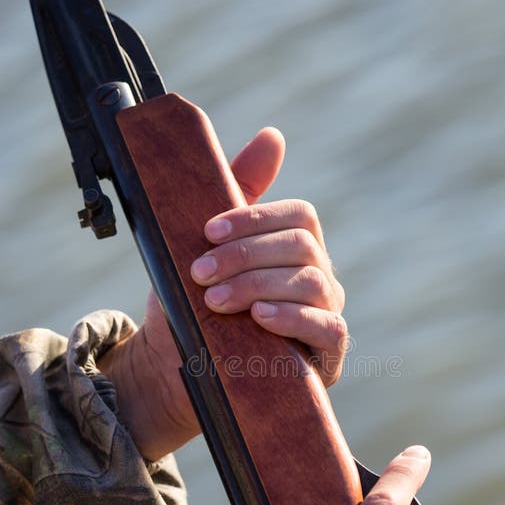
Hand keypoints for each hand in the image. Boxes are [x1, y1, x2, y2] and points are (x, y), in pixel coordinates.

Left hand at [99, 127, 345, 459]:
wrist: (176, 368)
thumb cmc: (193, 303)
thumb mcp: (206, 246)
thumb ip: (237, 191)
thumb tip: (274, 135)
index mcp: (295, 249)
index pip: (299, 215)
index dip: (255, 218)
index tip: (207, 231)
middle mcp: (318, 279)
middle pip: (303, 246)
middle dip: (246, 255)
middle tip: (200, 273)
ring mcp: (325, 317)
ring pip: (312, 283)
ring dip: (258, 285)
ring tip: (216, 301)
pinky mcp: (327, 358)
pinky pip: (328, 328)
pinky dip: (293, 319)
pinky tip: (260, 318)